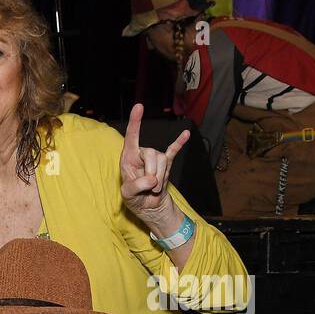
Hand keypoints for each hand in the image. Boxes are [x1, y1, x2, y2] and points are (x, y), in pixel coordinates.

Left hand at [120, 103, 188, 225]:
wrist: (149, 206)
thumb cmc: (134, 199)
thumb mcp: (129, 195)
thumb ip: (136, 186)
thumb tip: (152, 179)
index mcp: (128, 158)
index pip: (131, 137)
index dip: (135, 122)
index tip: (138, 107)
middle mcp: (141, 154)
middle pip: (151, 153)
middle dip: (153, 172)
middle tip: (150, 187)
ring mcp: (155, 158)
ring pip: (163, 159)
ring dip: (161, 177)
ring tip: (154, 188)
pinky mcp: (167, 163)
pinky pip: (174, 151)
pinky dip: (180, 143)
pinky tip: (186, 134)